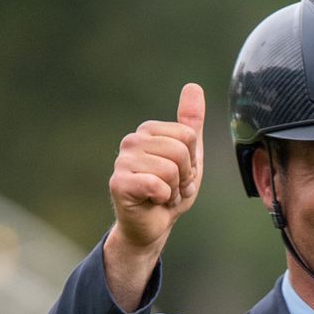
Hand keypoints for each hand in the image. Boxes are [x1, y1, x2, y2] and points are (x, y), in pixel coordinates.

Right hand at [108, 82, 204, 257]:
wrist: (152, 227)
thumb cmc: (168, 192)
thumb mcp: (188, 156)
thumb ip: (190, 123)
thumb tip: (193, 86)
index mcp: (148, 130)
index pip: (188, 136)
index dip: (191, 162)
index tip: (180, 175)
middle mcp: (132, 140)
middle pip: (180, 151)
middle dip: (184, 177)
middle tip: (171, 188)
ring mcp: (123, 161)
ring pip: (171, 170)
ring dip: (174, 191)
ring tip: (161, 196)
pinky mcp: (119, 183)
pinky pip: (157, 185)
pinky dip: (163, 199)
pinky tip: (152, 202)